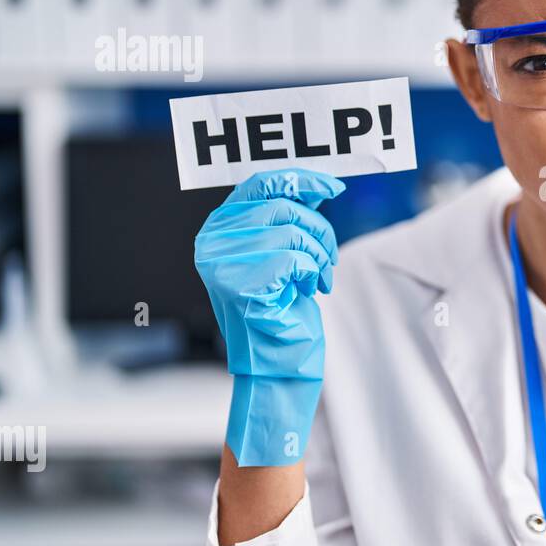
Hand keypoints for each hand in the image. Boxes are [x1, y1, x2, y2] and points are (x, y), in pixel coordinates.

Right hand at [195, 168, 345, 466]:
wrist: (280, 365)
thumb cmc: (283, 311)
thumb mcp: (286, 252)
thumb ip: (292, 217)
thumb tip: (318, 185)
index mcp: (218, 230)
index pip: (259, 184)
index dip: (300, 180)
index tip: (333, 186)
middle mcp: (212, 243)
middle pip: (284, 207)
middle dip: (319, 231)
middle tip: (328, 259)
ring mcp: (221, 264)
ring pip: (293, 231)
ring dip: (319, 255)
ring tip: (316, 279)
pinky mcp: (239, 284)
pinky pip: (294, 257)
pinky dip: (312, 272)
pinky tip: (307, 290)